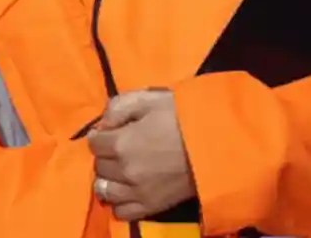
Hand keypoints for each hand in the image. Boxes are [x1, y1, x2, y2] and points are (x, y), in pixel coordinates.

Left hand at [87, 90, 194, 220]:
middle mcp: (124, 171)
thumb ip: (119, 107)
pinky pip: (122, 211)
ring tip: (120, 171)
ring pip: (105, 190)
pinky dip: (119, 202)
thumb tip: (103, 124)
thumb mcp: (149, 99)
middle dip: (105, 156)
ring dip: (109, 179)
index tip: (111, 132)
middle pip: (99, 166)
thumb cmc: (183, 116)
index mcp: (121, 143)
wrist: (217, 144)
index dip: (101, 135)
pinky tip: (127, 190)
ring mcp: (136, 192)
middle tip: (119, 149)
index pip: (94, 143)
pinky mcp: (151, 206)